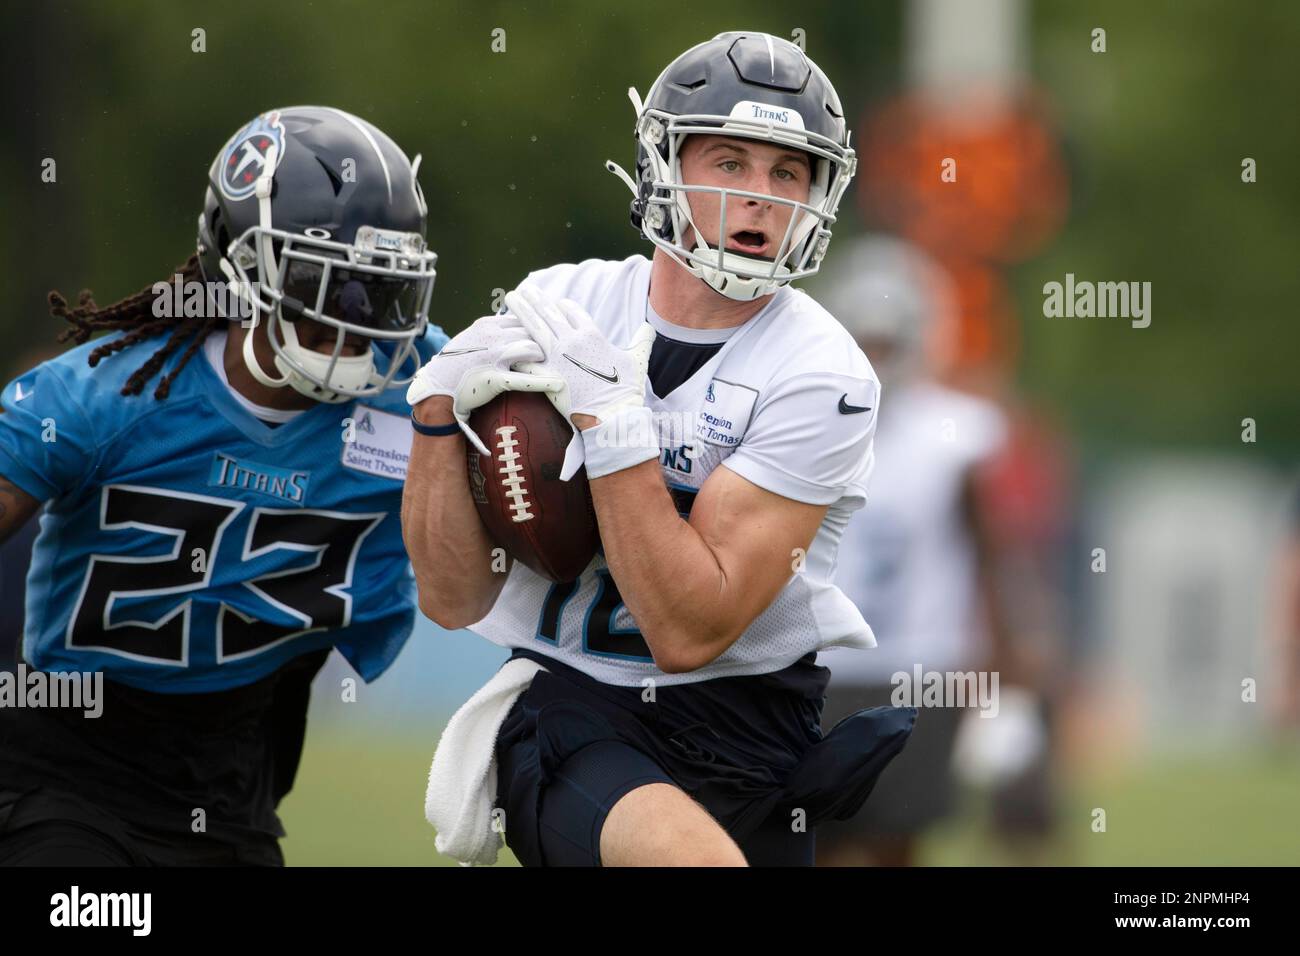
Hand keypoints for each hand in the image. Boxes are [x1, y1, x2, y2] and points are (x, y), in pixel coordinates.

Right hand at [406, 314, 561, 454]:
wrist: (436, 388)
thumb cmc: (454, 365)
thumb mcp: (472, 339)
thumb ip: (493, 331)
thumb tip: (514, 325)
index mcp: (488, 325)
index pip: (524, 318)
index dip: (540, 327)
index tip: (553, 334)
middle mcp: (491, 336)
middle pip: (532, 331)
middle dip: (548, 340)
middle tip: (564, 351)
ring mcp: (493, 357)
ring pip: (532, 348)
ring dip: (547, 357)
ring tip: (561, 365)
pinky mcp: (494, 378)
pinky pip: (524, 378)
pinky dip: (544, 381)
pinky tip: (559, 384)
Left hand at [504, 286, 654, 426]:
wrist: (613, 416)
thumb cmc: (626, 390)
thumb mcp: (637, 360)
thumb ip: (641, 341)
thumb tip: (649, 328)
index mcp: (592, 335)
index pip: (572, 311)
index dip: (562, 306)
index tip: (554, 303)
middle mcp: (572, 341)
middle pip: (549, 313)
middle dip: (535, 299)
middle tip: (523, 289)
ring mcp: (557, 358)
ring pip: (534, 328)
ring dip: (521, 312)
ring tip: (512, 299)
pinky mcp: (546, 377)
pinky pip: (526, 359)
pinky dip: (515, 349)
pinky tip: (503, 339)